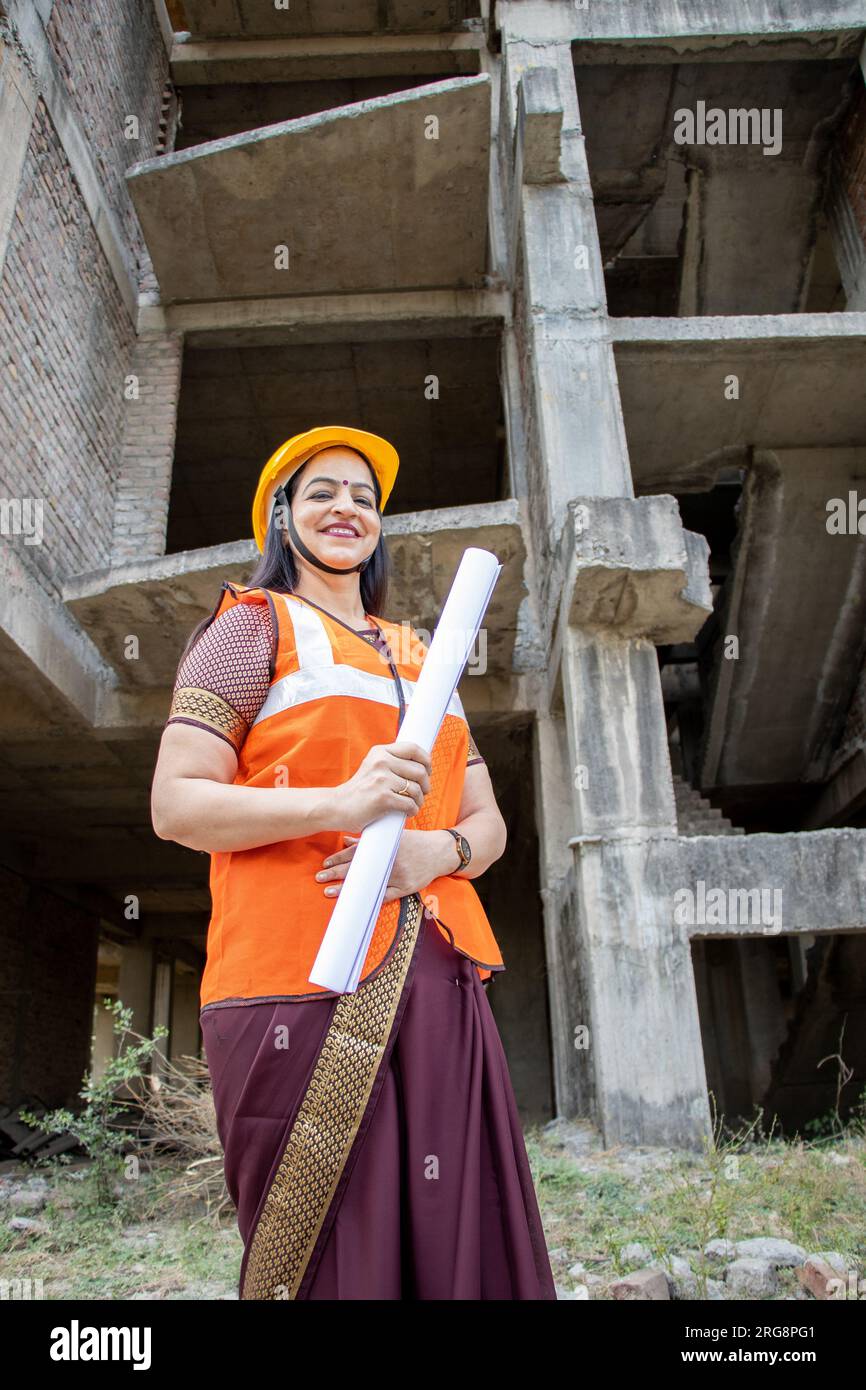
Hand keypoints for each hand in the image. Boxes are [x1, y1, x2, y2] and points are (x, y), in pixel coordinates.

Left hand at [315, 829, 446, 903]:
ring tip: (329, 892)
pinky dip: (370, 900)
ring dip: (348, 889)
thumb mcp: (392, 836)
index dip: (339, 858)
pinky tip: (356, 904)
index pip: (356, 852)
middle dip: (336, 873)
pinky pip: (385, 896)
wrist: (440, 851)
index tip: (325, 864)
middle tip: (319, 878)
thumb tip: (346, 840)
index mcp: (384, 846)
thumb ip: (369, 839)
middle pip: (358, 867)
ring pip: (369, 883)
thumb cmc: (414, 842)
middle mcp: (389, 859)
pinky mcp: (406, 887)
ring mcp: (398, 874)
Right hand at [333, 740, 431, 834]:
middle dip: (425, 785)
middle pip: (419, 770)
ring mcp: (381, 780)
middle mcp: (381, 762)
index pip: (413, 748)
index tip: (427, 771)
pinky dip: (412, 810)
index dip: (426, 760)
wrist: (336, 807)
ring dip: (419, 800)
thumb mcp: (373, 767)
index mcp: (380, 752)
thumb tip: (422, 763)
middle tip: (421, 793)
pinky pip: (410, 804)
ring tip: (413, 804)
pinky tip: (406, 812)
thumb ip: (392, 762)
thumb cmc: (360, 790)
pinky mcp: (382, 798)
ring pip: (416, 789)